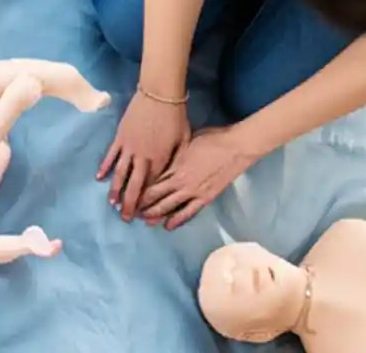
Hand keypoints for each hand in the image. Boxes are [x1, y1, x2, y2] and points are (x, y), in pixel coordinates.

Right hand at [97, 90, 190, 221]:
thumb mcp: (184, 141)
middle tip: (125, 218)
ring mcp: (129, 148)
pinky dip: (105, 167)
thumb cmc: (176, 118)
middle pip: (134, 185)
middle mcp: (142, 158)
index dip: (146, 201)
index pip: (151, 186)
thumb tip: (171, 177)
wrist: (159, 96)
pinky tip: (99, 177)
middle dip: (129, 203)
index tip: (143, 214)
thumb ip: (177, 160)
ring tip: (112, 203)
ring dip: (115, 189)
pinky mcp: (120, 138)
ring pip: (120, 173)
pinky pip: (111, 155)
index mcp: (160, 160)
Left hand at [138, 126, 260, 229]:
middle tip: (131, 211)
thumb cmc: (211, 140)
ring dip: (156, 215)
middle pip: (156, 196)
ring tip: (145, 221)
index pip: (151, 181)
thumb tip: (162, 158)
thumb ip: (174, 156)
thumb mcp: (186, 144)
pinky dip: (177, 220)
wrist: (236, 147)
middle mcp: (181, 182)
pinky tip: (168, 226)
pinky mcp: (207, 198)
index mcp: (175, 166)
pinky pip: (189, 212)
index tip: (129, 195)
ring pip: (170, 207)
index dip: (139, 190)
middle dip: (143, 205)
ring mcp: (194, 192)